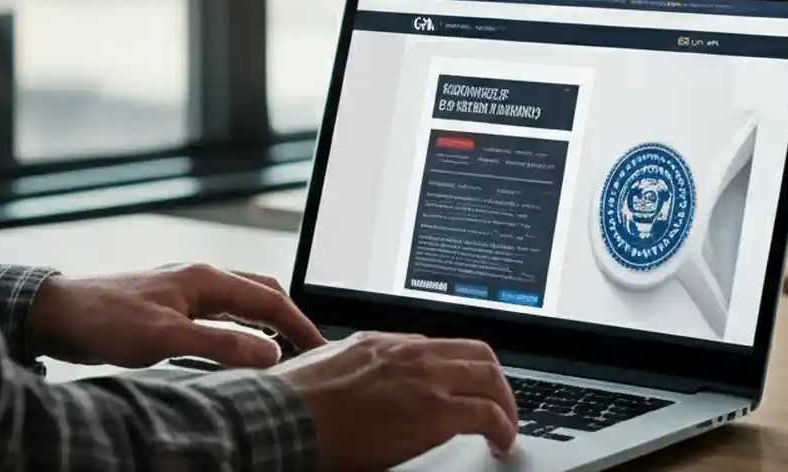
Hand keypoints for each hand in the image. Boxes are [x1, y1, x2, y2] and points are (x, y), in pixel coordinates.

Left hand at [27, 264, 326, 367]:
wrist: (57, 313)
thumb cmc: (106, 322)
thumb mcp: (166, 339)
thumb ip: (222, 345)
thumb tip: (272, 354)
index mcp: (207, 279)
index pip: (271, 300)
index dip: (301, 325)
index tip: (323, 350)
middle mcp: (202, 277)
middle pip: (263, 293)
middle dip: (291, 319)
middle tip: (311, 350)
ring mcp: (186, 288)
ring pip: (242, 302)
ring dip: (268, 323)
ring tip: (286, 351)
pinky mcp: (171, 303)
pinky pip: (222, 312)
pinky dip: (243, 328)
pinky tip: (240, 347)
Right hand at [273, 332, 518, 469]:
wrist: (283, 417)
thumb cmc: (291, 401)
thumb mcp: (326, 368)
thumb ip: (352, 370)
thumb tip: (353, 384)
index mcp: (384, 343)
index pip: (440, 347)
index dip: (460, 369)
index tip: (464, 387)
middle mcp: (410, 352)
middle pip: (476, 353)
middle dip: (494, 380)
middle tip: (498, 406)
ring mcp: (425, 377)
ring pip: (490, 377)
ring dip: (505, 404)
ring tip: (505, 428)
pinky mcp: (435, 411)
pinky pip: (488, 415)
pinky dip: (503, 428)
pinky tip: (501, 443)